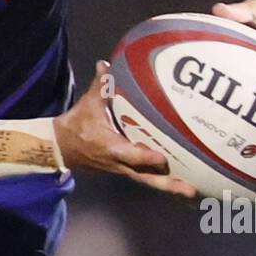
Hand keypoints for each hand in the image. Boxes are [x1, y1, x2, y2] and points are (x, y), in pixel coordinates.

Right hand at [55, 61, 198, 197]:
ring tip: (192, 192)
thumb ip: (100, 86)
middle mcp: (120, 163)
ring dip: (169, 186)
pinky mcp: (126, 170)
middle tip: (189, 190)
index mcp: (110, 147)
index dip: (145, 157)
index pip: (129, 155)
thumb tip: (106, 64)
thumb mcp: (87, 105)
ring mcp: (124, 169)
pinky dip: (162, 182)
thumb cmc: (78, 126)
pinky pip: (146, 178)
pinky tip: (181, 185)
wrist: (63, 148)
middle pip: (145, 177)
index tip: (162, 158)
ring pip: (148, 180)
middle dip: (167, 183)